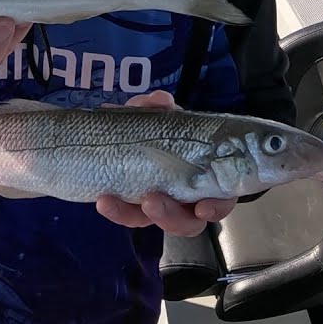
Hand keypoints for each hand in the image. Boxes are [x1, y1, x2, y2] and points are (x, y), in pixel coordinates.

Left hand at [94, 90, 238, 236]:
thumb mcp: (156, 115)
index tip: (202, 208)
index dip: (215, 208)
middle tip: (151, 201)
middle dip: (170, 216)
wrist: (115, 135)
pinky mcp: (134, 209)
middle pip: (187, 222)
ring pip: (152, 222)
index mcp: (203, 177)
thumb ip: (157, 108)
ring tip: (112, 201)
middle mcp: (184, 198)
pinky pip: (128, 216)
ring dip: (132, 214)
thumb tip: (162, 101)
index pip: (219, 200)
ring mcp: (159, 205)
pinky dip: (116, 209)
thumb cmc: (153, 128)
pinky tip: (103, 199)